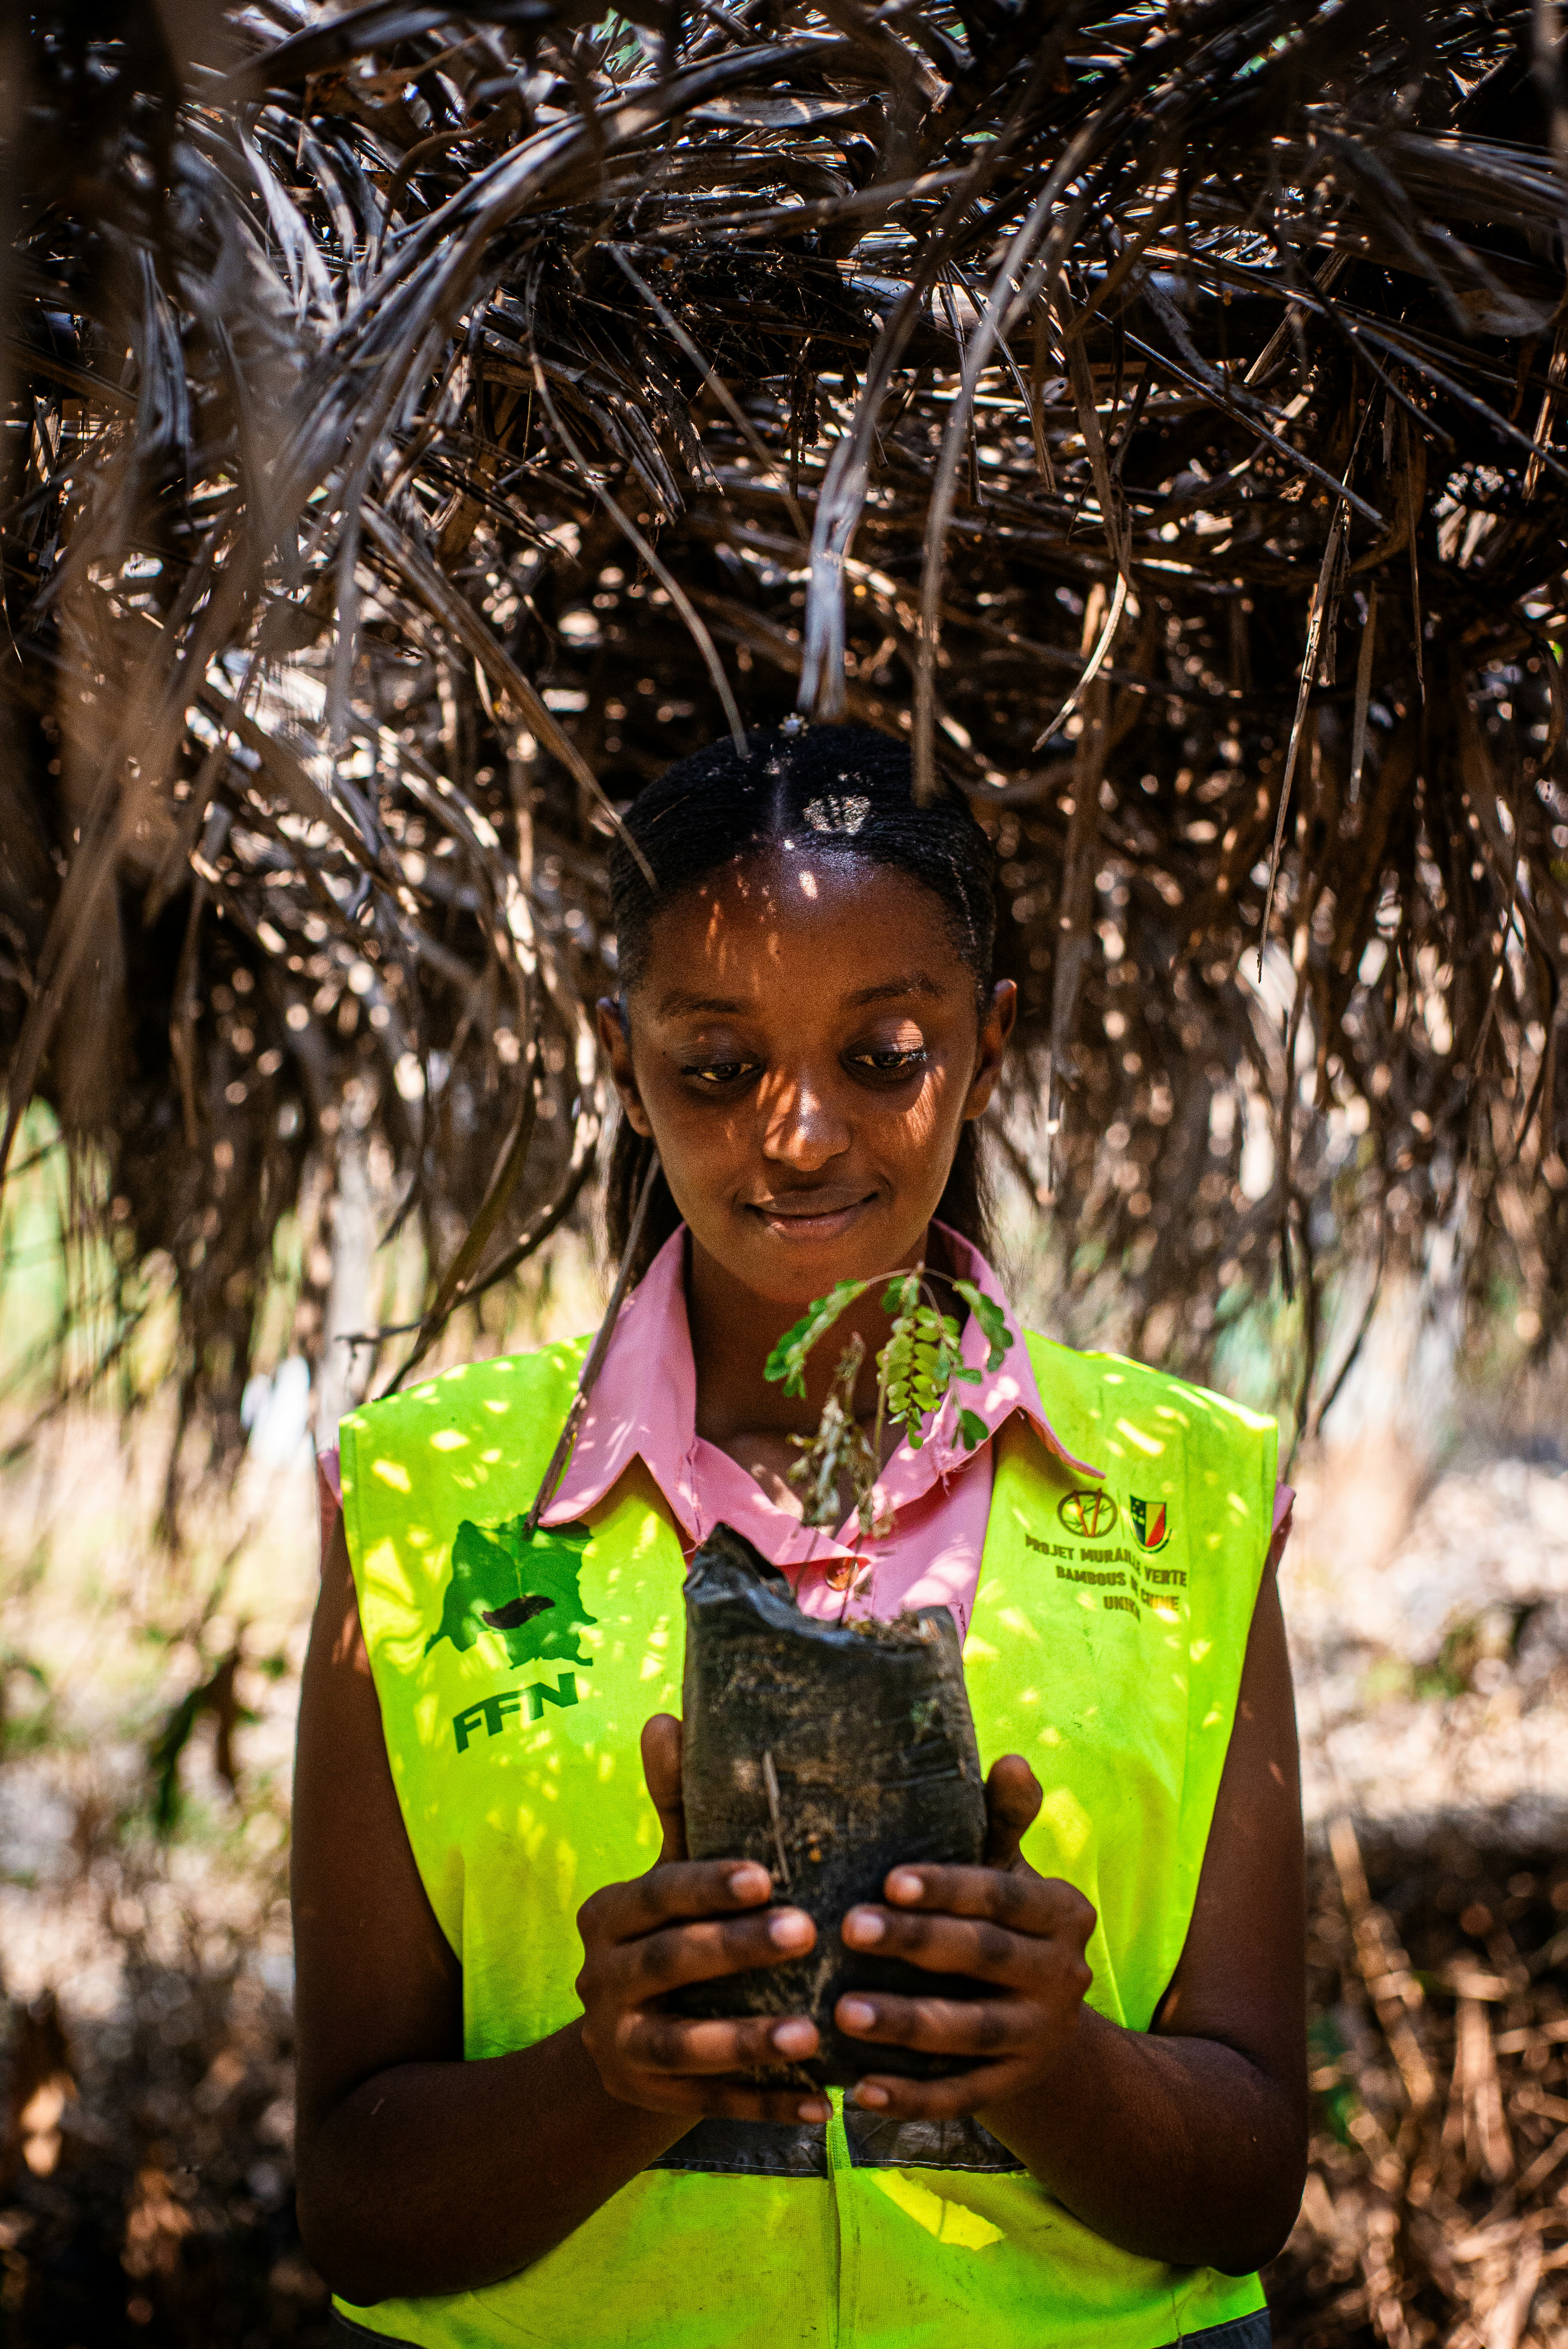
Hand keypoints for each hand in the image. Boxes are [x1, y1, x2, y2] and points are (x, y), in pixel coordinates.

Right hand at [575, 1713, 829, 2123]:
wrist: (633, 2032)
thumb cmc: (673, 1927)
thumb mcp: (669, 1870)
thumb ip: (675, 1805)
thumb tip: (665, 1718)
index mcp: (607, 1916)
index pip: (654, 1893)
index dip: (706, 1885)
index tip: (767, 1875)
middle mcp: (601, 1982)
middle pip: (667, 1964)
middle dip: (735, 1951)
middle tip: (807, 1931)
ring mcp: (620, 2047)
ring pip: (682, 2046)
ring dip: (748, 2040)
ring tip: (812, 2033)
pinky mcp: (650, 2100)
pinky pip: (712, 2105)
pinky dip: (767, 2104)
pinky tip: (822, 2104)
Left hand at [833, 1753, 1094, 2118]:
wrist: (1042, 2017)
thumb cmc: (1003, 1920)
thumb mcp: (1009, 1870)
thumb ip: (1003, 1820)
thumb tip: (1014, 1760)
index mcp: (1062, 1913)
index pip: (1002, 1896)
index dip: (948, 1888)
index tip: (888, 1878)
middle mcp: (1062, 1976)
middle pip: (983, 1958)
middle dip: (916, 1944)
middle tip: (848, 1930)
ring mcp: (1039, 2038)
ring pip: (970, 2033)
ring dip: (906, 2024)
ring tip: (842, 2013)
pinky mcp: (1011, 2088)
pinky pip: (958, 2097)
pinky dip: (909, 2098)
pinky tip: (858, 2092)